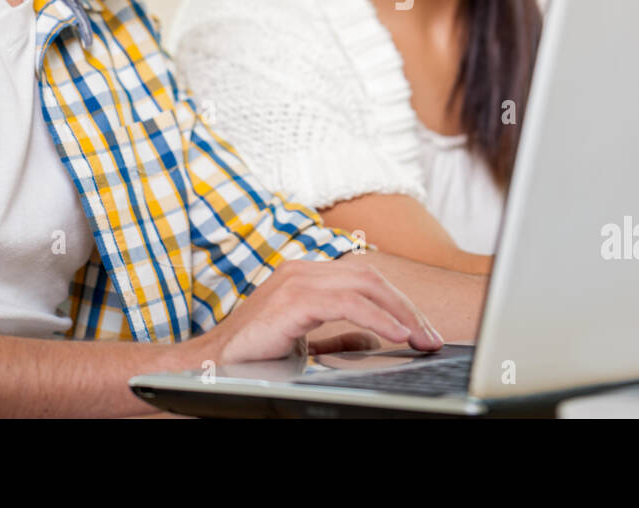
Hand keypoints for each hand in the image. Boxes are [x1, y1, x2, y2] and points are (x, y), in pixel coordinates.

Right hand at [191, 258, 443, 366]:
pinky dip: (377, 317)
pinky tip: (395, 335)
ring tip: (420, 338)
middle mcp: (303, 270)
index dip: (399, 303)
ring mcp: (297, 280)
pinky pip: (347, 303)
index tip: (423, 331)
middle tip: (431, 338)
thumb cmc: (251, 357)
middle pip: (372, 277)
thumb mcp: (306, 345)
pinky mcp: (292, 299)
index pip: (365, 279)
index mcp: (307, 276)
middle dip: (407, 307)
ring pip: (365, 284)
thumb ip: (338, 339)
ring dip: (400, 312)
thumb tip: (375, 340)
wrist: (207, 367)